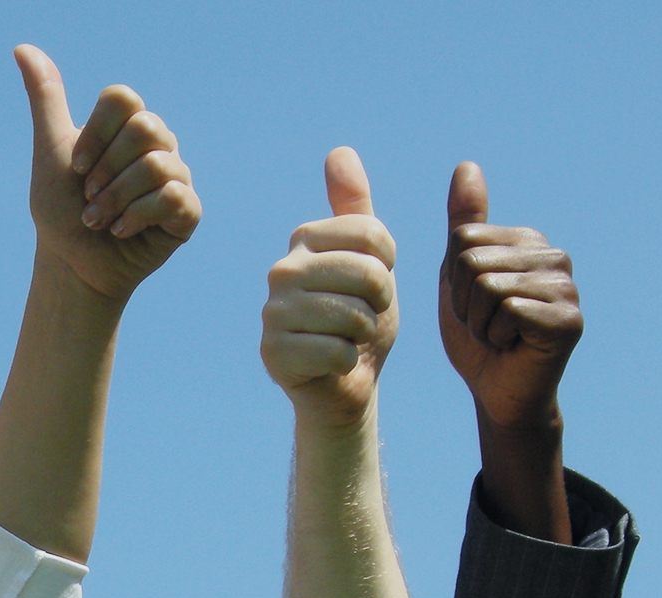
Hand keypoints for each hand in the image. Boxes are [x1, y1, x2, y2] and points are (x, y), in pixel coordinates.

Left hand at [16, 45, 199, 301]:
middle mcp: (158, 146)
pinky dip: (136, 217)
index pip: (123, 99)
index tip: (76, 167)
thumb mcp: (50, 151)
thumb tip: (22, 48)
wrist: (72, 265)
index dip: (96, 134)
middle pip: (144, 129)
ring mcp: (176, 177)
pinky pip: (173, 197)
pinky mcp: (187, 211)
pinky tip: (120, 231)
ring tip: (99, 220)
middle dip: (106, 171)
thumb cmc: (62, 210)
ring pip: (157, 165)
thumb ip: (45, 100)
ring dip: (115, 199)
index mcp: (128, 127)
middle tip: (88, 198)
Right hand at [261, 149, 397, 427]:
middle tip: (364, 317)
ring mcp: (273, 312)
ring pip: (354, 315)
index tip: (374, 284)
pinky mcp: (273, 353)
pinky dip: (347, 363)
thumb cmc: (360, 318)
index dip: (388, 265)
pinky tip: (332, 364)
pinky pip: (338, 352)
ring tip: (348, 339)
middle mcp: (281, 270)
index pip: (372, 234)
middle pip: (366, 273)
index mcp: (304, 239)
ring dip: (364, 335)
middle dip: (379, 303)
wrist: (343, 381)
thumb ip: (356, 210)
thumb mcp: (370, 259)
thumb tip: (339, 152)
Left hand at [439, 163, 581, 430]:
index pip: (463, 240)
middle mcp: (554, 256)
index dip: (454, 282)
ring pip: (489, 287)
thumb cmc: (478, 337)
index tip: (474, 305)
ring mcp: (566, 287)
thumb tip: (467, 166)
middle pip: (473, 261)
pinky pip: (508, 311)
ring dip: (481, 323)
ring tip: (500, 335)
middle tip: (487, 326)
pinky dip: (498, 337)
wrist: (497, 391)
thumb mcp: (458, 276)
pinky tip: (516, 346)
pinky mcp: (569, 319)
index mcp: (527, 241)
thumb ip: (464, 224)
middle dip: (465, 304)